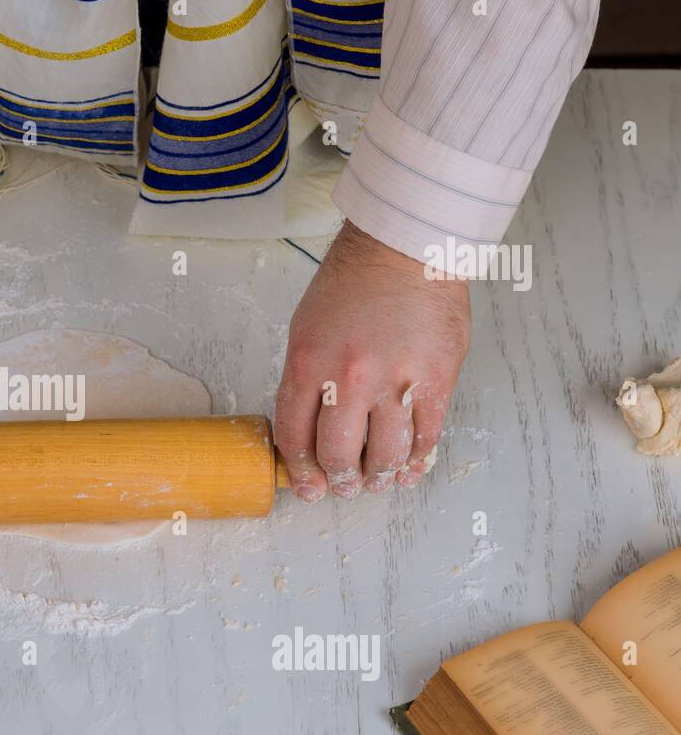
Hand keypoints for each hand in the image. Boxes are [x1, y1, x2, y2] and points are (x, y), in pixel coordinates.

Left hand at [274, 221, 470, 501]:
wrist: (405, 249)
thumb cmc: (352, 285)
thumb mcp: (306, 330)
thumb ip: (305, 382)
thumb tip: (308, 430)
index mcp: (309, 365)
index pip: (296, 437)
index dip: (302, 470)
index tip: (308, 485)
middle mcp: (349, 379)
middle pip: (339, 454)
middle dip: (340, 479)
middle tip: (344, 485)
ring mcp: (396, 382)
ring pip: (385, 455)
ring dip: (378, 477)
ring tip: (376, 481)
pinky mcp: (437, 380)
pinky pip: (425, 437)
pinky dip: (416, 461)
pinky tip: (409, 469)